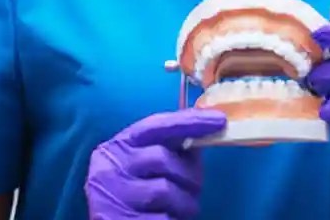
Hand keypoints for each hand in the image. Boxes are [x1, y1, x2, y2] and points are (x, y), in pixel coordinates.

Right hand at [85, 108, 225, 218]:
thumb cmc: (129, 192)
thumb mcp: (138, 164)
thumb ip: (164, 150)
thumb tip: (201, 137)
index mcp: (118, 147)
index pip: (156, 125)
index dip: (189, 121)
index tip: (219, 120)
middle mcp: (110, 167)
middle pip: (162, 158)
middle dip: (189, 173)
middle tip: (196, 188)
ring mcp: (113, 196)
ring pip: (164, 190)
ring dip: (185, 202)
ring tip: (184, 209)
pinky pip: (162, 219)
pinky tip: (171, 219)